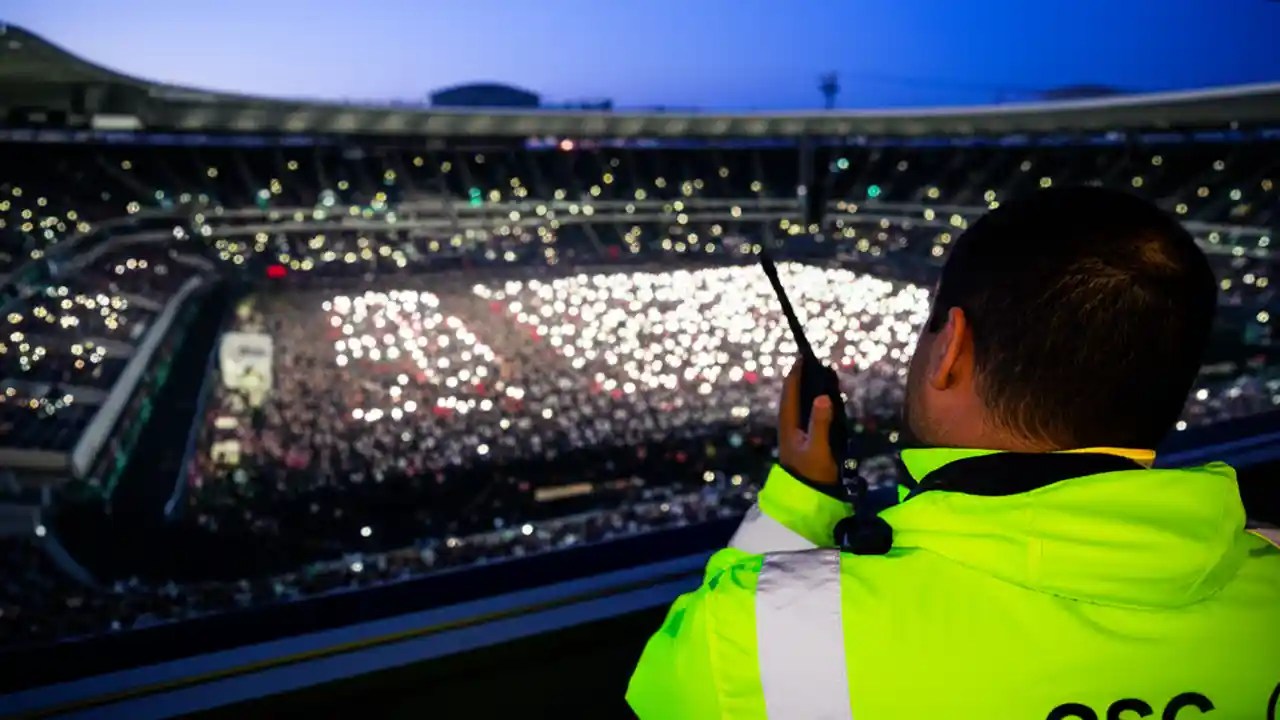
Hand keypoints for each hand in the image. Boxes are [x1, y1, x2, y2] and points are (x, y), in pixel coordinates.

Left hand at [777, 360, 838, 484]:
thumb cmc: (812, 473)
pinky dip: (821, 403)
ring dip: (815, 389)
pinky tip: (831, 399)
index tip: (805, 354)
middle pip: (797, 393)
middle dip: (808, 377)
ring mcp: (799, 431)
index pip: (790, 389)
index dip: (797, 371)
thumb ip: (821, 422)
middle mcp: (791, 423)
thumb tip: (823, 396)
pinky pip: (813, 413)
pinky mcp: (808, 438)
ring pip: (805, 403)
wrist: (810, 496)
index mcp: (788, 421)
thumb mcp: (818, 447)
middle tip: (820, 363)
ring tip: (827, 375)